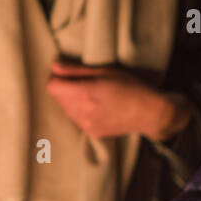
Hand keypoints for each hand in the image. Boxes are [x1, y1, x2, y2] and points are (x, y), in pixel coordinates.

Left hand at [46, 60, 188, 139]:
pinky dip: (81, 113)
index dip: (58, 78)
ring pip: (66, 110)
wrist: (148, 113)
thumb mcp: (105, 71)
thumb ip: (76, 71)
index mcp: (85, 93)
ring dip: (72, 101)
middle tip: (84, 83)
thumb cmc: (130, 87)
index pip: (52, 87)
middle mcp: (82, 112)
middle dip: (66, 89)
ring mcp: (86, 125)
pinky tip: (97, 107)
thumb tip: (54, 67)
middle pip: (58, 98)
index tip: (69, 75)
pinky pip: (76, 120)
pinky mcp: (91, 133)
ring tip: (93, 96)